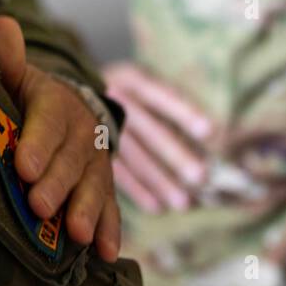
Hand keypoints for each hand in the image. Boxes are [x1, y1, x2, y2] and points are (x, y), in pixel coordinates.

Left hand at [0, 16, 120, 261]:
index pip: (47, 120)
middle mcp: (82, 132)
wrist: (65, 113)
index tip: (22, 165)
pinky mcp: (103, 187)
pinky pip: (110, 209)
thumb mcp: (18, 77)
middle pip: (71, 159)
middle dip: (57, 184)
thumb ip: (9, 58)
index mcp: (56, 103)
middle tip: (39, 206)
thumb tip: (1, 25)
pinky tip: (105, 252)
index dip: (37, 142)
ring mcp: (95, 162)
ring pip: (94, 185)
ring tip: (77, 234)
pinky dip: (110, 230)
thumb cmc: (28, 100)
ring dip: (87, 210)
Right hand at [103, 62, 213, 213]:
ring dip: (159, 181)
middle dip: (176, 155)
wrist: (69, 95)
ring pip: (133, 156)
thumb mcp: (142, 85)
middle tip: (201, 176)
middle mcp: (114, 100)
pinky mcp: (89, 149)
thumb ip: (170, 109)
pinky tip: (156, 207)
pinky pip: (115, 172)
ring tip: (184, 203)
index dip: (184, 112)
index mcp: (132, 78)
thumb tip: (216, 138)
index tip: (210, 130)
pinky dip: (137, 190)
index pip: (162, 95)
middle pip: (150, 129)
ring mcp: (98, 125)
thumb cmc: (125, 93)